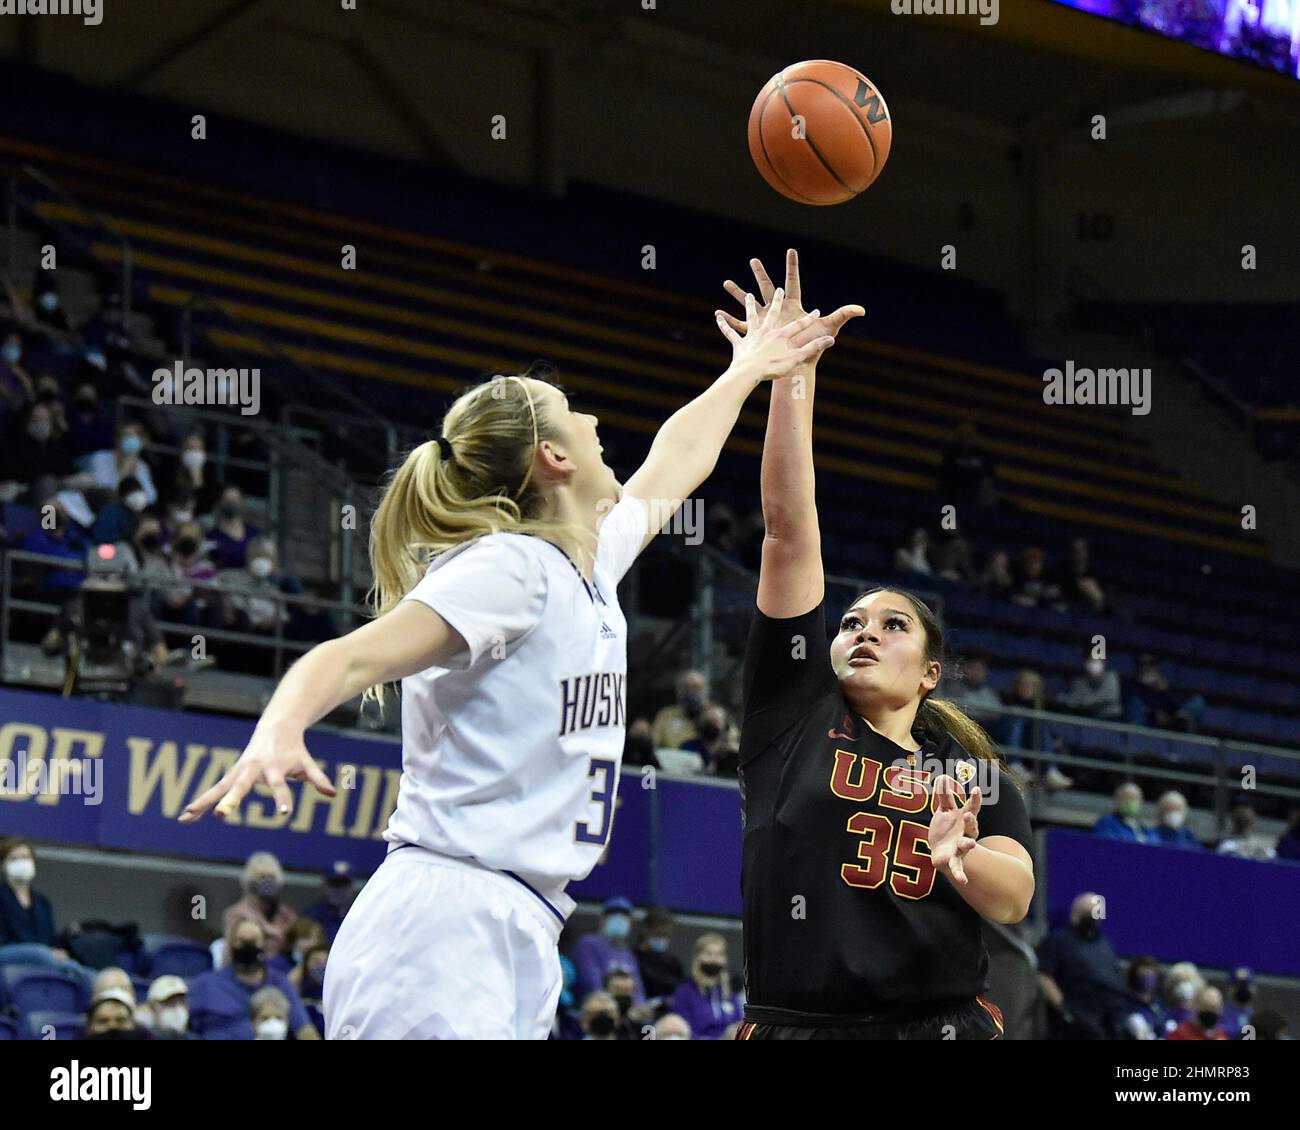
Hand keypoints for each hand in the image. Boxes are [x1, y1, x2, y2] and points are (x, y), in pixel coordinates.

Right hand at [178, 722, 335, 822]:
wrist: (277, 727)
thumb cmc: (293, 750)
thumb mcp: (306, 763)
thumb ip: (317, 778)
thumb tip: (332, 793)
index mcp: (275, 768)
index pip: (280, 787)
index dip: (282, 799)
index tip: (284, 813)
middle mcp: (254, 769)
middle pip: (241, 786)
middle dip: (231, 800)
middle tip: (222, 814)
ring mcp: (240, 771)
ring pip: (219, 787)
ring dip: (204, 801)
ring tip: (186, 816)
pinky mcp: (231, 774)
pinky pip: (214, 790)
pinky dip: (201, 803)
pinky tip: (185, 818)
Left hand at [715, 287, 834, 380]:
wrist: (749, 373)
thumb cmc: (773, 367)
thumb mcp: (798, 358)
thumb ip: (814, 347)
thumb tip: (830, 340)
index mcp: (782, 333)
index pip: (800, 324)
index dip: (810, 319)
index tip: (817, 312)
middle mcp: (767, 329)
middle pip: (773, 309)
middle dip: (777, 298)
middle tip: (778, 289)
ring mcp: (752, 334)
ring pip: (749, 314)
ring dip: (746, 302)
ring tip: (745, 293)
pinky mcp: (739, 343)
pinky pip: (730, 332)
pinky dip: (724, 324)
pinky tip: (718, 316)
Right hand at [719, 248, 863, 349]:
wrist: (799, 366)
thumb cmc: (814, 347)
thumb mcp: (829, 327)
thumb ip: (843, 315)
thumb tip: (862, 309)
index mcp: (793, 306)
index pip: (793, 281)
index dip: (792, 266)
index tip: (791, 250)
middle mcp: (779, 311)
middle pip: (768, 287)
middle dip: (760, 273)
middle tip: (753, 259)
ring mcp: (766, 322)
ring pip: (749, 304)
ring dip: (738, 294)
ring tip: (726, 283)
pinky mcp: (757, 334)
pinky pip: (740, 326)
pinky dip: (729, 321)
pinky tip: (718, 314)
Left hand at [928, 778, 980, 884]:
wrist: (940, 851)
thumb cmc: (945, 828)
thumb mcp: (945, 811)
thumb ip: (944, 796)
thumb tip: (943, 776)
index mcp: (964, 820)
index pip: (971, 808)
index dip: (975, 799)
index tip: (977, 790)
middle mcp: (966, 834)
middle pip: (971, 826)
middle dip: (971, 821)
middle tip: (968, 815)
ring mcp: (961, 848)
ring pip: (967, 845)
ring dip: (969, 844)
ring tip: (971, 844)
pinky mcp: (953, 861)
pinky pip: (958, 868)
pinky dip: (960, 874)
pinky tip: (963, 881)